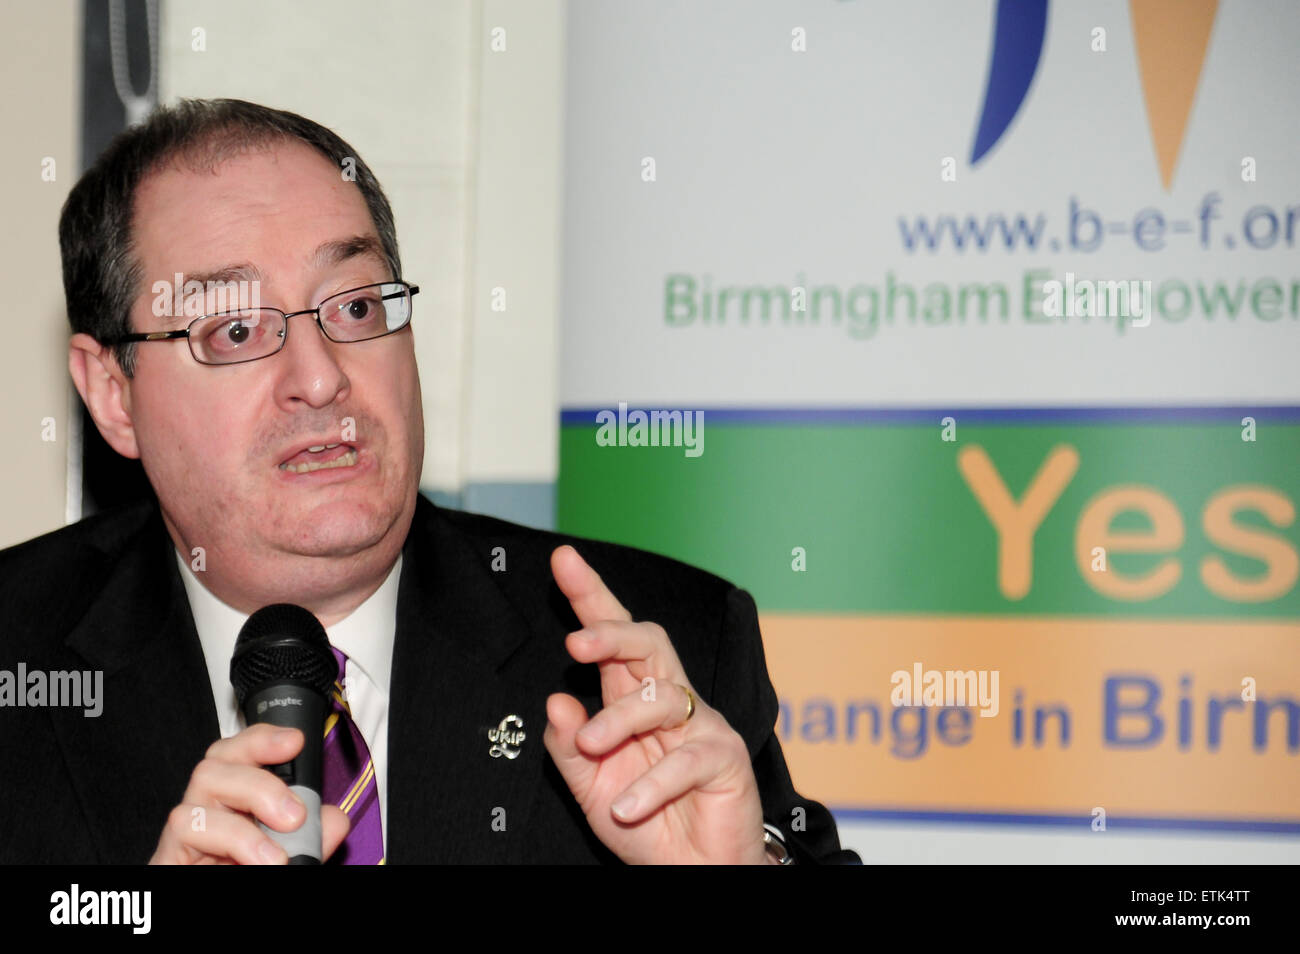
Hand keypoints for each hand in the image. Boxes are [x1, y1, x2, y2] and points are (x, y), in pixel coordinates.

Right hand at [149, 723, 350, 863]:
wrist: (214, 928)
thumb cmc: (248, 874)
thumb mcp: (289, 855)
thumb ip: (313, 836)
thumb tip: (334, 818)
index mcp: (236, 803)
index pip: (240, 754)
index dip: (264, 738)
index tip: (295, 741)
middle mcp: (208, 809)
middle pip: (215, 762)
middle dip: (260, 780)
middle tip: (295, 816)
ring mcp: (185, 830)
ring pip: (201, 787)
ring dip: (246, 818)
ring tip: (276, 858)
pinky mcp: (167, 854)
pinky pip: (186, 827)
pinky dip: (229, 839)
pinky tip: (255, 861)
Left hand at [543, 545, 766, 863]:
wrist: (695, 874)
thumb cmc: (648, 826)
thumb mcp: (592, 789)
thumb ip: (570, 749)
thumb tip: (556, 701)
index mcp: (631, 701)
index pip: (612, 638)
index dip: (589, 597)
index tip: (562, 561)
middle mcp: (668, 703)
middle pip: (648, 642)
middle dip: (612, 630)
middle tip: (576, 640)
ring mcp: (700, 726)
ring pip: (660, 695)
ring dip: (618, 721)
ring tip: (593, 749)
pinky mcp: (726, 757)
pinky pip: (687, 759)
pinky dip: (651, 784)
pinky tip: (626, 806)